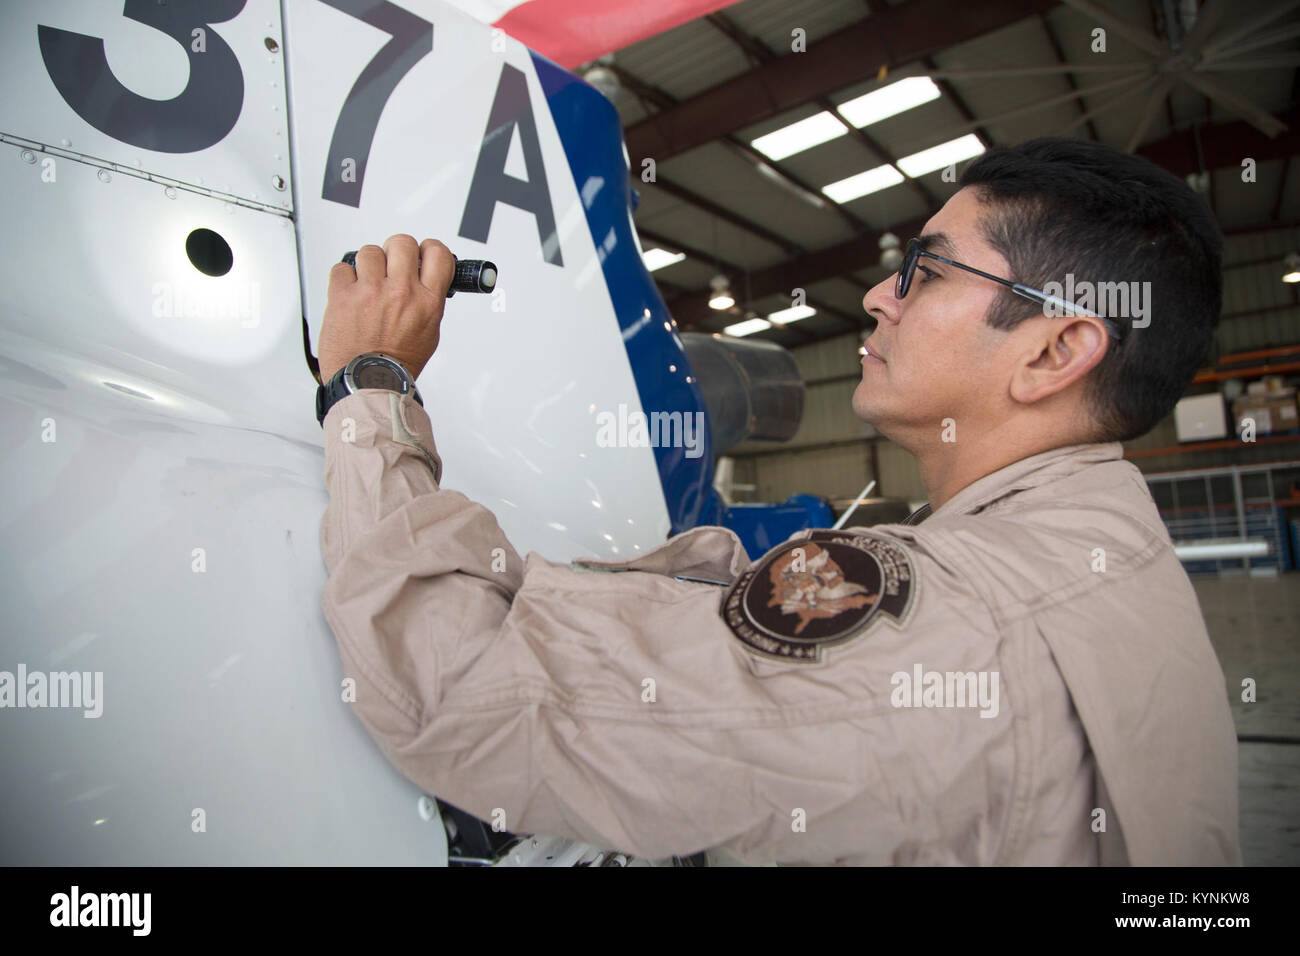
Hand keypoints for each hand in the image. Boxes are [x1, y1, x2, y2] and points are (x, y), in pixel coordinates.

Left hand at [317, 235, 455, 381]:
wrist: (367, 381)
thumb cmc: (396, 364)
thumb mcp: (428, 333)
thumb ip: (427, 303)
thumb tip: (424, 283)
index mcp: (426, 302)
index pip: (437, 253)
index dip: (429, 249)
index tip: (423, 253)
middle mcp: (400, 292)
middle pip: (402, 242)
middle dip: (396, 251)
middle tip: (392, 265)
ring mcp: (370, 292)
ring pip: (370, 251)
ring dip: (369, 265)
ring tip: (368, 284)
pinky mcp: (343, 296)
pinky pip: (342, 268)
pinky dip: (345, 278)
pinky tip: (350, 293)